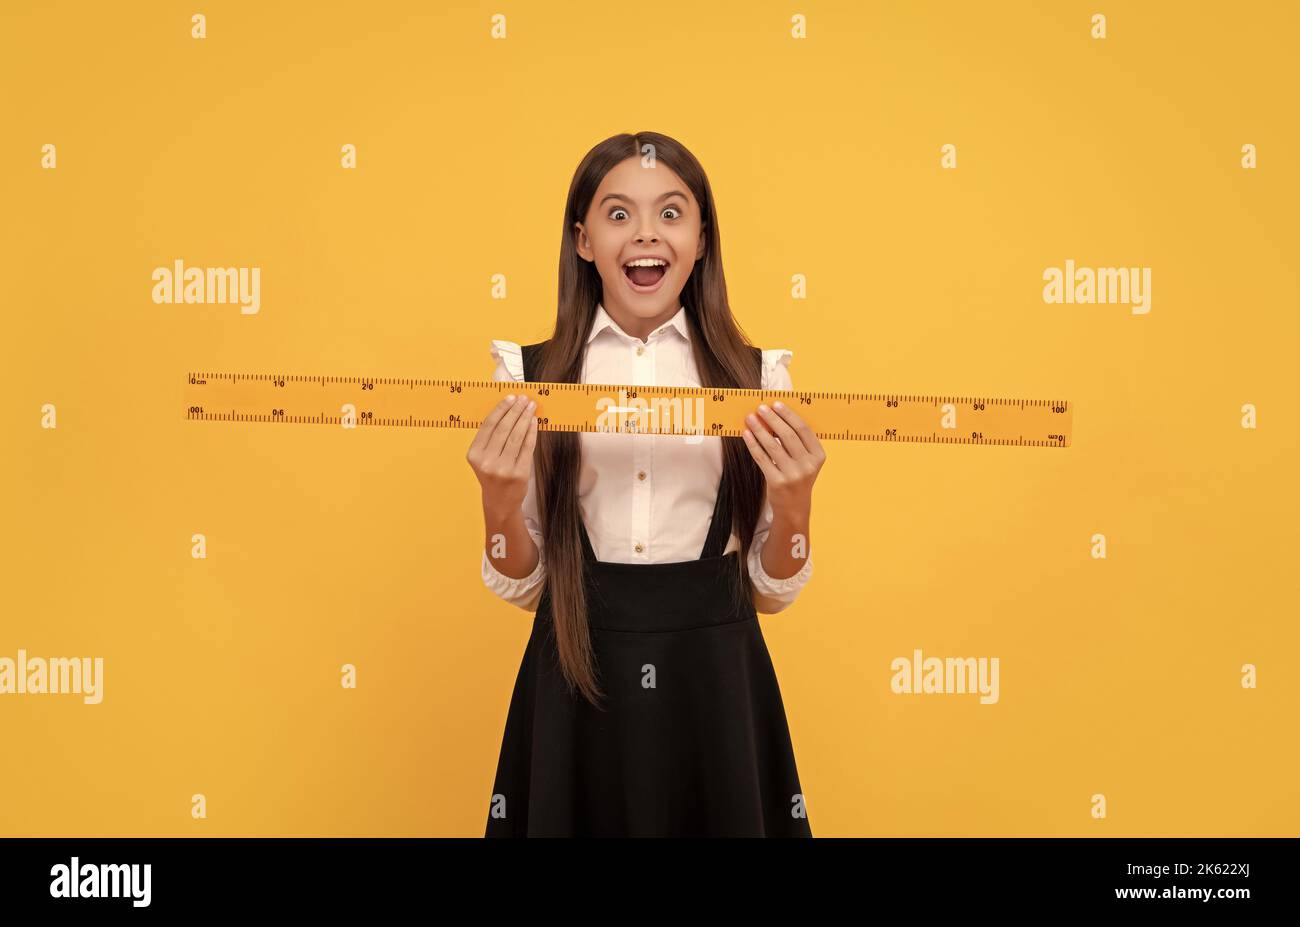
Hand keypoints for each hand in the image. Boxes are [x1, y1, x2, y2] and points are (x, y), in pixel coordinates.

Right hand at [466, 394, 537, 517]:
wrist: (500, 502)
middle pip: (503, 429)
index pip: (488, 426)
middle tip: (523, 399)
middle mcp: (487, 462)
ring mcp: (503, 469)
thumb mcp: (484, 457)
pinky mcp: (519, 474)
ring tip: (531, 407)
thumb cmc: (492, 475)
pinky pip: (527, 448)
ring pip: (516, 436)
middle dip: (515, 410)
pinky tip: (534, 422)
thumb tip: (507, 408)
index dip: (500, 409)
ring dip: (525, 418)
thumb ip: (491, 437)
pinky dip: (532, 433)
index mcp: (474, 455)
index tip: (510, 397)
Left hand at [741, 401, 825, 517]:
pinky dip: (753, 445)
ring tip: (750, 418)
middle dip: (773, 419)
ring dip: (760, 429)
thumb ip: (796, 442)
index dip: (789, 415)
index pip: (803, 429)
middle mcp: (808, 465)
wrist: (794, 508)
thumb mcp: (806, 461)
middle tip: (761, 408)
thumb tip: (776, 416)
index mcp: (818, 456)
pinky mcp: (777, 482)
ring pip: (773, 446)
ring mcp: (793, 475)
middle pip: (788, 435)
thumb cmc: (798, 478)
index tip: (776, 404)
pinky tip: (747, 434)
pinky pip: (762, 459)